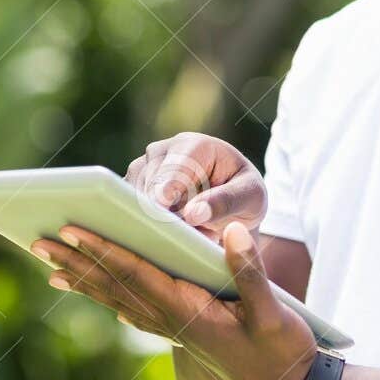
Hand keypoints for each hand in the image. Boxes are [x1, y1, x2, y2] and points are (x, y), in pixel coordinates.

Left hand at [32, 221, 316, 379]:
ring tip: (50, 261)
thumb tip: (232, 228)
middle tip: (39, 240)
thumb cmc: (284, 353)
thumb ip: (251, 271)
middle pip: (115, 285)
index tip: (72, 230)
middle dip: (77, 261)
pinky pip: (133, 310)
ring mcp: (174, 329)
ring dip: (83, 278)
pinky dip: (107, 296)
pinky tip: (92, 291)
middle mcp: (173, 321)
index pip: (136, 273)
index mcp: (189, 310)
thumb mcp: (275, 312)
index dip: (103, 250)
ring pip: (118, 298)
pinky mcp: (182, 333)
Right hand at [125, 132, 265, 234]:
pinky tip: (173, 233)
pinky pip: (129, 210)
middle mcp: (163, 151)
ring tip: (192, 231)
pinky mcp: (132, 188)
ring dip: (159, 222)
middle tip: (194, 234)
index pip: (175, 167)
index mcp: (195, 145)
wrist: (231, 198)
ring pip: (135, 199)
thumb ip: (226, 202)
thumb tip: (194, 214)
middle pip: (151, 184)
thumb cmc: (244, 193)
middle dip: (167, 213)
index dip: (167, 186)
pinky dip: (147, 225)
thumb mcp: (250, 197)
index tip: (162, 204)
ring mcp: (143, 168)